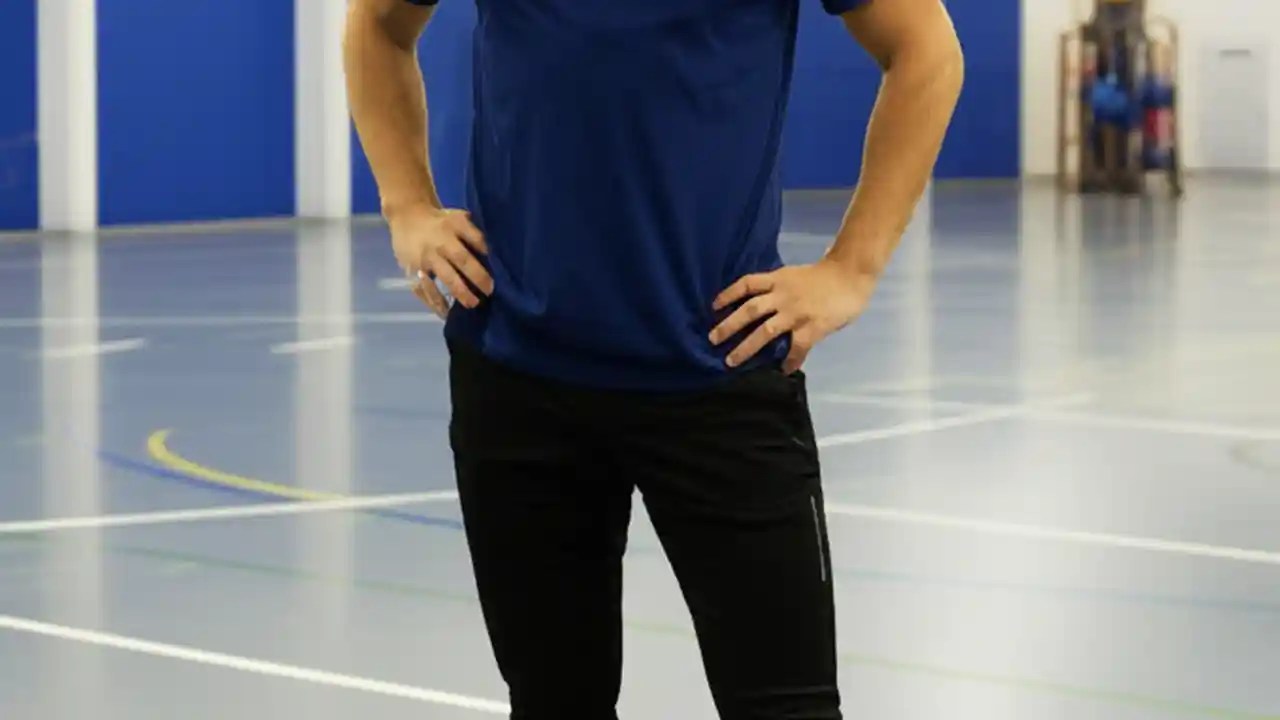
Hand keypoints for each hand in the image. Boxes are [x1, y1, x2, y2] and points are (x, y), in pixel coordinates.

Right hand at [388, 203, 492, 318]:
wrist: (406, 217)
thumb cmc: (439, 221)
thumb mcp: (457, 218)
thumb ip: (473, 234)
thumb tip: (489, 253)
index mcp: (451, 228)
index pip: (473, 239)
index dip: (483, 253)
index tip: (495, 271)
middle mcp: (438, 244)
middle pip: (460, 260)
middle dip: (476, 277)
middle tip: (489, 292)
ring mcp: (424, 259)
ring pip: (443, 278)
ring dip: (458, 293)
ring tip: (471, 304)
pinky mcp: (412, 270)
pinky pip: (423, 289)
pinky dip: (434, 301)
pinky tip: (445, 312)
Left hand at [710, 258, 875, 373]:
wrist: (851, 274)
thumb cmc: (824, 276)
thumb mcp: (794, 276)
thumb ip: (778, 289)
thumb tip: (761, 304)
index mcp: (778, 280)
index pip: (747, 284)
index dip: (728, 294)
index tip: (713, 306)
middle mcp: (783, 295)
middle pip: (749, 310)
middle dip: (729, 325)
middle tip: (713, 339)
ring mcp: (796, 312)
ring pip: (765, 331)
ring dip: (746, 347)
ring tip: (731, 361)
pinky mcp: (812, 327)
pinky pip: (795, 348)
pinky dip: (788, 360)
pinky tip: (784, 369)